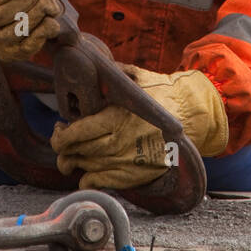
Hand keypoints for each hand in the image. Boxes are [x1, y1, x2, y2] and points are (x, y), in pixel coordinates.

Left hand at [50, 64, 227, 189]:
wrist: (190, 115)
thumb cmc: (161, 93)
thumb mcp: (137, 77)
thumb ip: (113, 75)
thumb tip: (91, 67)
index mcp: (117, 117)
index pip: (77, 132)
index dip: (61, 135)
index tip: (59, 129)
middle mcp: (119, 142)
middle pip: (77, 152)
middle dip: (63, 148)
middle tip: (62, 142)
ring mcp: (126, 161)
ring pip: (85, 167)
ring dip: (73, 162)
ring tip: (71, 156)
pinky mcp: (132, 175)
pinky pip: (99, 182)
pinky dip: (86, 179)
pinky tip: (86, 170)